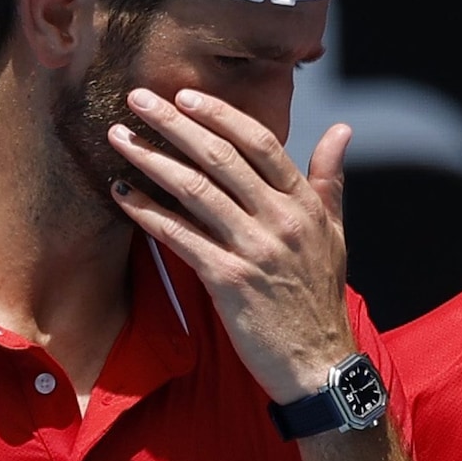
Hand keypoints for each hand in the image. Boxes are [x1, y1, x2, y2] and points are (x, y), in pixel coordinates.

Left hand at [108, 86, 355, 402]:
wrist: (317, 364)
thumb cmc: (319, 299)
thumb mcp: (335, 234)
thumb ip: (329, 180)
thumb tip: (342, 131)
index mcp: (303, 204)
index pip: (260, 143)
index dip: (221, 114)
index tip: (185, 95)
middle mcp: (280, 220)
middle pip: (221, 157)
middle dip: (174, 124)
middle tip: (138, 98)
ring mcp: (255, 249)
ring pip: (196, 190)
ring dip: (152, 160)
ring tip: (119, 139)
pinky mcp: (229, 280)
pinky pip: (180, 236)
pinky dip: (148, 212)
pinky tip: (123, 194)